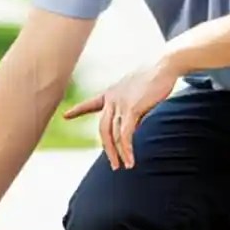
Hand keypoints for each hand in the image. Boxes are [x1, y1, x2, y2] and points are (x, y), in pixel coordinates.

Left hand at [62, 59, 176, 168]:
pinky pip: (126, 134)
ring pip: (113, 134)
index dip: (78, 110)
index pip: (91, 103)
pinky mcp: (132, 108)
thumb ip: (130, 108)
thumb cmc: (155, 76)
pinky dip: (127, 149)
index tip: (66, 116)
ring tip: (123, 166)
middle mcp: (112, 98)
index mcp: (111, 92)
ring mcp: (120, 103)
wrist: (164, 64)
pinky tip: (130, 159)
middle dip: (108, 148)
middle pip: (103, 129)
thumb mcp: (137, 91)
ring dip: (118, 153)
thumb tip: (130, 126)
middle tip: (113, 164)